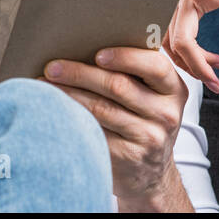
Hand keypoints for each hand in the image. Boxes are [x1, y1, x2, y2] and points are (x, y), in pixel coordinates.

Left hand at [43, 47, 190, 210]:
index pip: (155, 67)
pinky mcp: (126, 157)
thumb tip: (87, 44)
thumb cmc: (144, 122)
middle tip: (53, 67)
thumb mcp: (154, 98)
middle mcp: (165, 114)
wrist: (151, 175)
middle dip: (81, 73)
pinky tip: (55, 110)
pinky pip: (93, 132)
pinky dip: (71, 118)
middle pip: (118, 86)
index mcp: (174, 90)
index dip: (126, 57)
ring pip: (100, 109)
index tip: (97, 53)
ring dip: (69, 94)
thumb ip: (136, 74)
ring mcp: (148, 138)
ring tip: (44, 85)